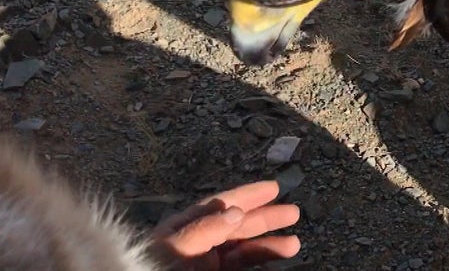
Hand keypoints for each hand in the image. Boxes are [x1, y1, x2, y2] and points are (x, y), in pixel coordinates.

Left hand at [148, 180, 300, 270]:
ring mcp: (206, 262)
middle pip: (239, 226)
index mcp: (187, 226)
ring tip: (295, 244)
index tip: (274, 188)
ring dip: (269, 245)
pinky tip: (275, 263)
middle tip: (294, 213)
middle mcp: (200, 242)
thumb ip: (204, 230)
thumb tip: (238, 211)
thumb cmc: (151, 267)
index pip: (223, 205)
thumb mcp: (176, 247)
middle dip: (267, 219)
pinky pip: (240, 267)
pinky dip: (259, 264)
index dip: (249, 194)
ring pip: (244, 250)